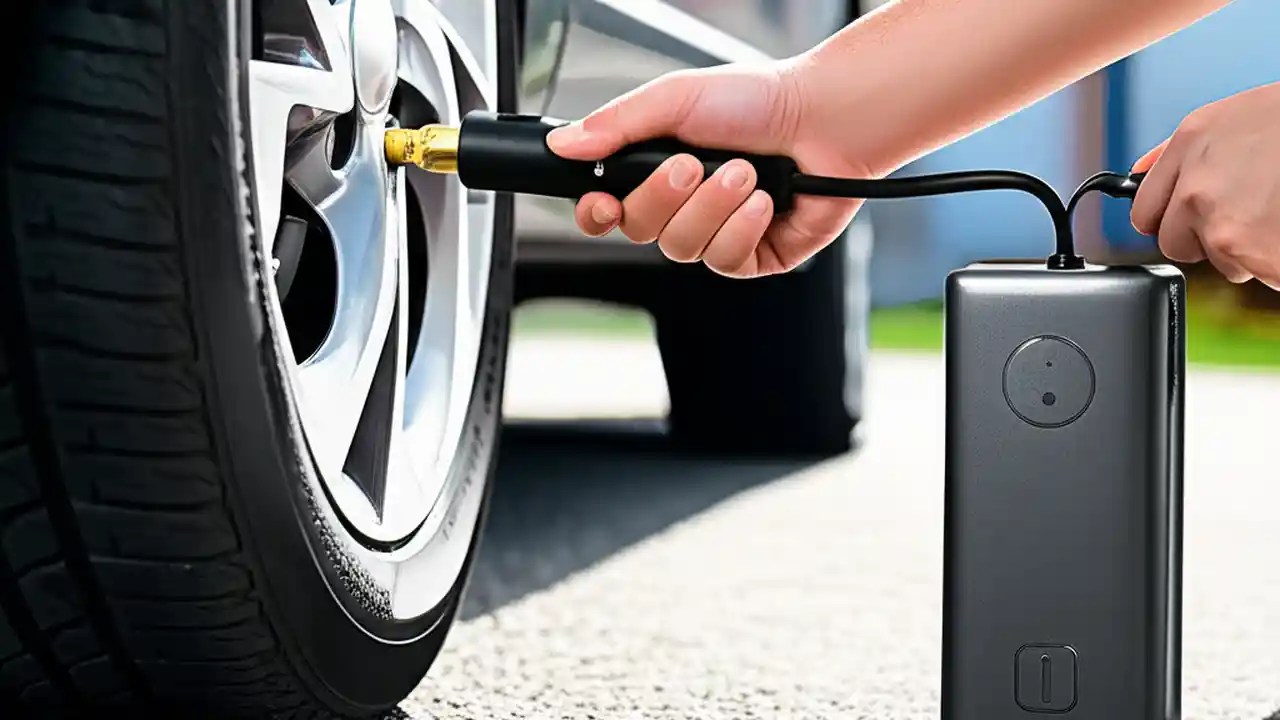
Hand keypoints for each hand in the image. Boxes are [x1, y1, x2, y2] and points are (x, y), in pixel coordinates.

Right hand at [545, 61, 869, 277]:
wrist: (826, 119)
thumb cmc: (759, 101)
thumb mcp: (675, 99)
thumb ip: (616, 125)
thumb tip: (563, 144)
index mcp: (655, 171)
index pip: (606, 210)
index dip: (596, 214)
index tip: (602, 203)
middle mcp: (682, 207)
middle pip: (639, 230)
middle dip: (666, 197)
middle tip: (692, 164)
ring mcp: (716, 235)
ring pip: (682, 247)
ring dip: (713, 207)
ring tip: (744, 173)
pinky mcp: (752, 257)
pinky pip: (725, 260)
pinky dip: (743, 228)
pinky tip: (763, 201)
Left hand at [1131, 81, 1279, 289]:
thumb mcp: (1229, 119)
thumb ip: (1178, 153)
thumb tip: (1137, 174)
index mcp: (1190, 145)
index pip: (1145, 211)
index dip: (1171, 219)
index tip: (1189, 219)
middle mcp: (1197, 188)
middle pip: (1175, 245)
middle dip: (1206, 239)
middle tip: (1249, 216)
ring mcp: (1223, 225)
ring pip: (1221, 263)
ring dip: (1247, 251)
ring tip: (1276, 214)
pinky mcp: (1254, 254)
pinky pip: (1257, 274)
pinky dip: (1273, 263)